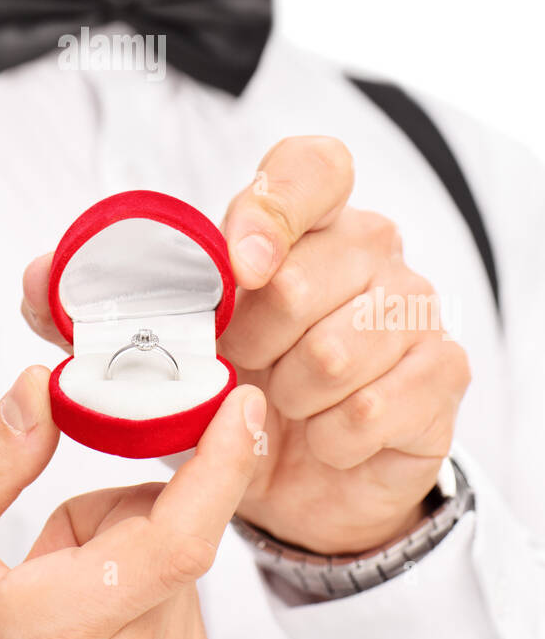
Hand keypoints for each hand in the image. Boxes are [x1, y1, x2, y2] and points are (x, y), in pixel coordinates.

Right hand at [0, 365, 265, 638]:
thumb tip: (40, 389)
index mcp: (54, 633)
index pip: (176, 541)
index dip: (220, 466)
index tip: (237, 407)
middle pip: (170, 535)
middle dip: (113, 516)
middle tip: (41, 561)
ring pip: (180, 572)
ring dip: (128, 563)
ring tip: (54, 609)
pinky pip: (187, 616)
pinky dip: (142, 604)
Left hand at [218, 136, 470, 553]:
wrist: (297, 469)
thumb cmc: (248, 379)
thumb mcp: (202, 332)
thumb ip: (192, 294)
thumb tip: (192, 284)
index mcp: (312, 215)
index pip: (312, 168)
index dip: (271, 214)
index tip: (241, 268)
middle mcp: (373, 244)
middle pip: (294, 284)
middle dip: (251, 346)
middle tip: (252, 366)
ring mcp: (417, 304)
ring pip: (330, 356)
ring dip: (291, 398)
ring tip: (293, 401)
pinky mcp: (445, 368)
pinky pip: (368, 411)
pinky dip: (330, 439)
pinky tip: (329, 435)